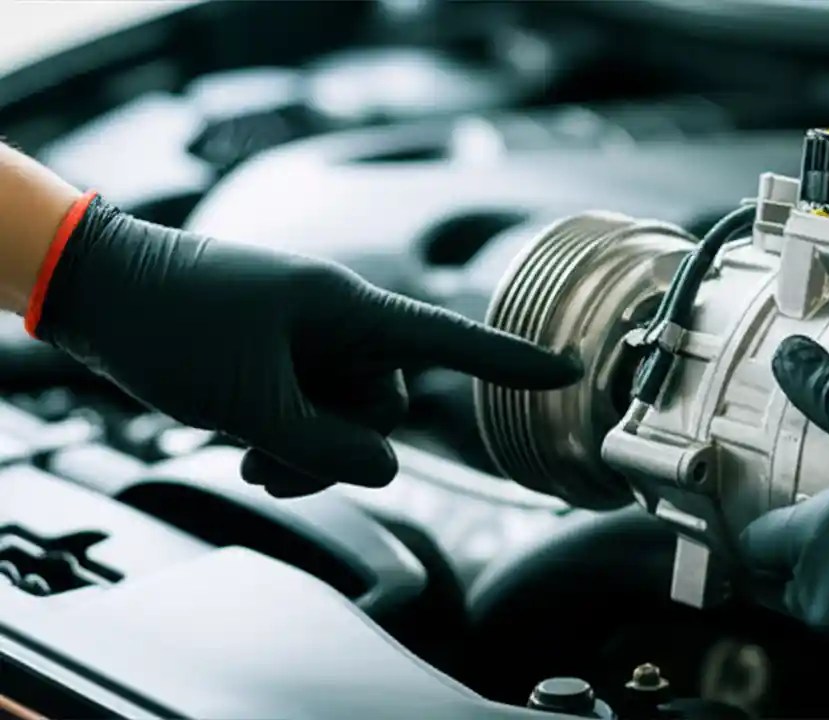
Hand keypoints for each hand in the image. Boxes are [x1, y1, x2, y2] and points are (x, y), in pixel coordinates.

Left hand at [31, 195, 579, 496]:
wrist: (96, 290)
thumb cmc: (172, 323)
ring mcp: (311, 340)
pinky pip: (314, 409)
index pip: (447, 339)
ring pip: (347, 416)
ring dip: (307, 449)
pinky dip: (288, 436)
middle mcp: (339, 322)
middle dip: (341, 446)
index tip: (567, 369)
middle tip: (272, 465)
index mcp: (347, 308)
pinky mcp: (283, 357)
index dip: (510, 361)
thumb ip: (326, 444)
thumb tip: (386, 469)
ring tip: (247, 460)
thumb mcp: (249, 399)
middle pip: (385, 404)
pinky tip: (243, 448)